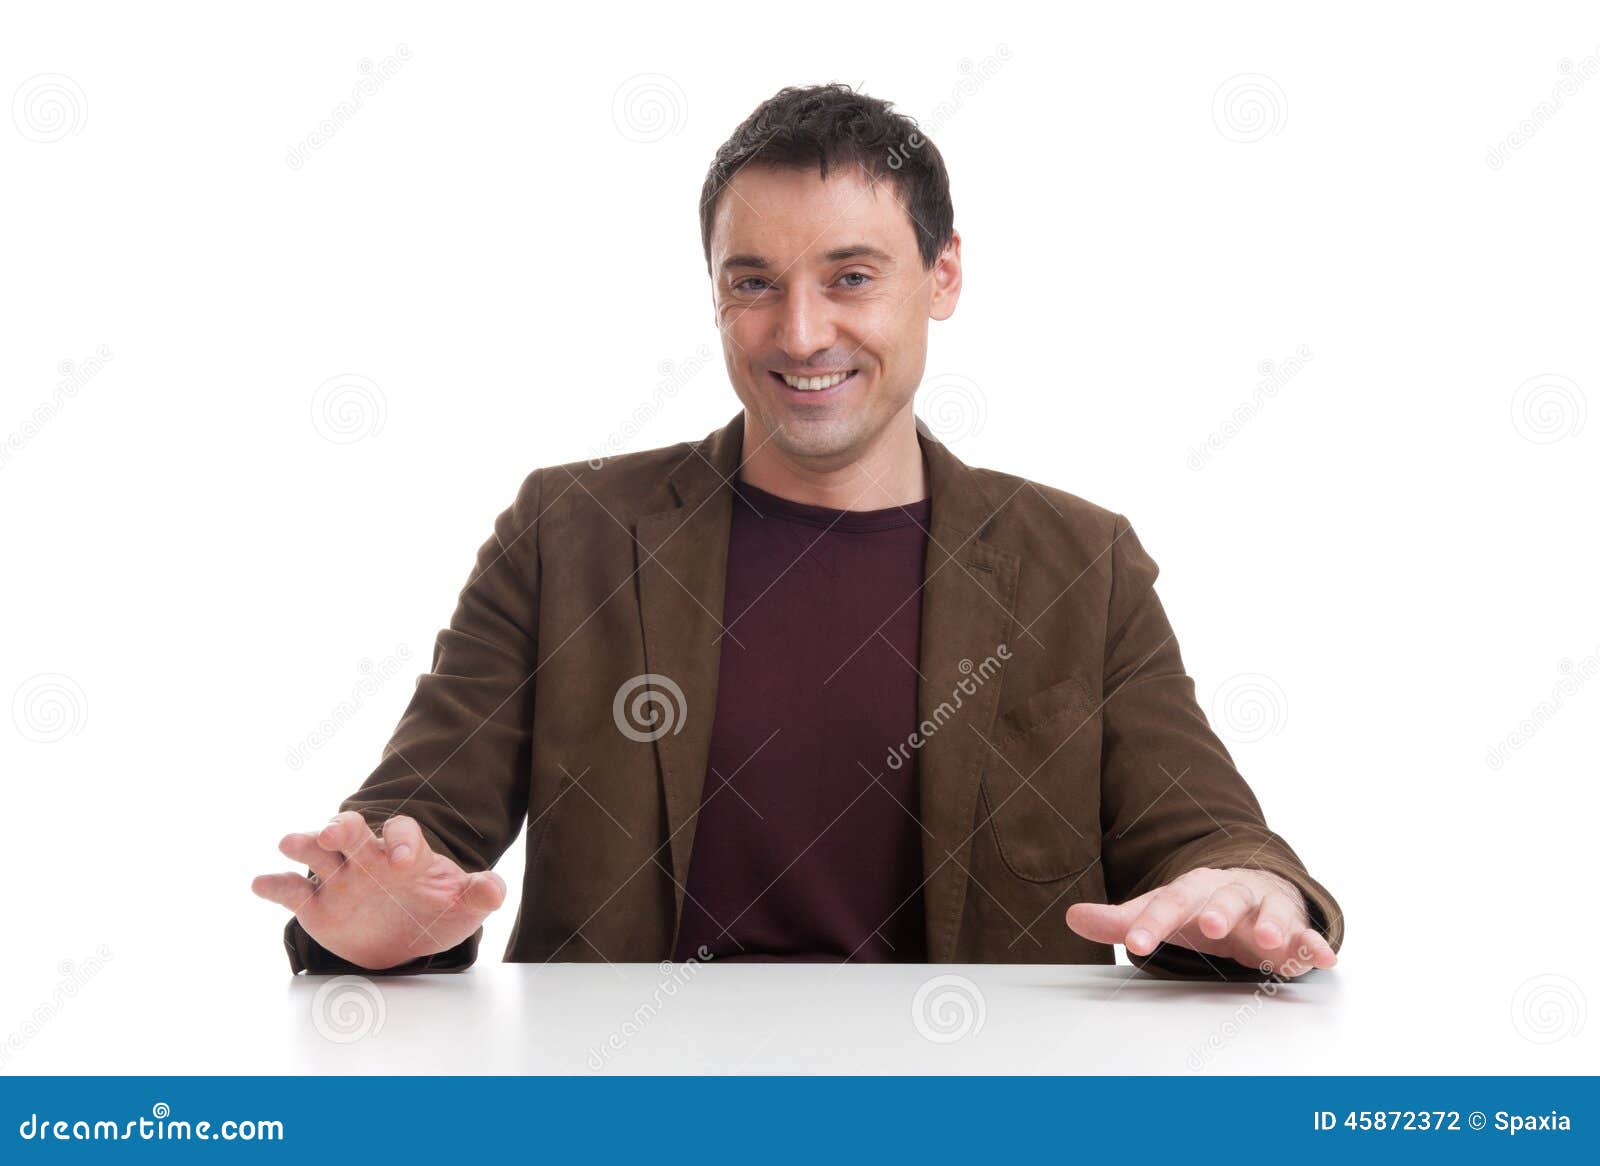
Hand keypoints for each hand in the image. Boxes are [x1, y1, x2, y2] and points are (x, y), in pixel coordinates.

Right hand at [251, 811, 506, 970]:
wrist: (405, 941)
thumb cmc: (434, 913)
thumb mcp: (462, 909)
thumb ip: (481, 895)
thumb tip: (494, 890)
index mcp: (403, 852)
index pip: (401, 832)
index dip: (402, 841)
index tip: (404, 861)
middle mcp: (366, 858)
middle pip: (351, 831)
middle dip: (342, 828)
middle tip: (335, 834)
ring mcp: (338, 878)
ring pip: (316, 851)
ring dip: (303, 843)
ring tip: (289, 843)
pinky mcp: (315, 904)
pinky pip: (291, 890)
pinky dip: (274, 884)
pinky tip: (260, 883)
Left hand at [1065, 866, 1336, 977]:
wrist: (1253, 888)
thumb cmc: (1200, 907)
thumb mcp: (1163, 912)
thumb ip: (1122, 920)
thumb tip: (1072, 916)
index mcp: (1194, 888)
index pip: (1170, 901)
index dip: (1152, 921)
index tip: (1135, 942)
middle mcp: (1231, 892)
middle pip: (1225, 898)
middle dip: (1220, 913)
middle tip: (1212, 929)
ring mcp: (1266, 906)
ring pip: (1272, 911)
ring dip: (1274, 925)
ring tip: (1272, 943)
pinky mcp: (1296, 925)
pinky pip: (1308, 933)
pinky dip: (1316, 943)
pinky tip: (1324, 956)